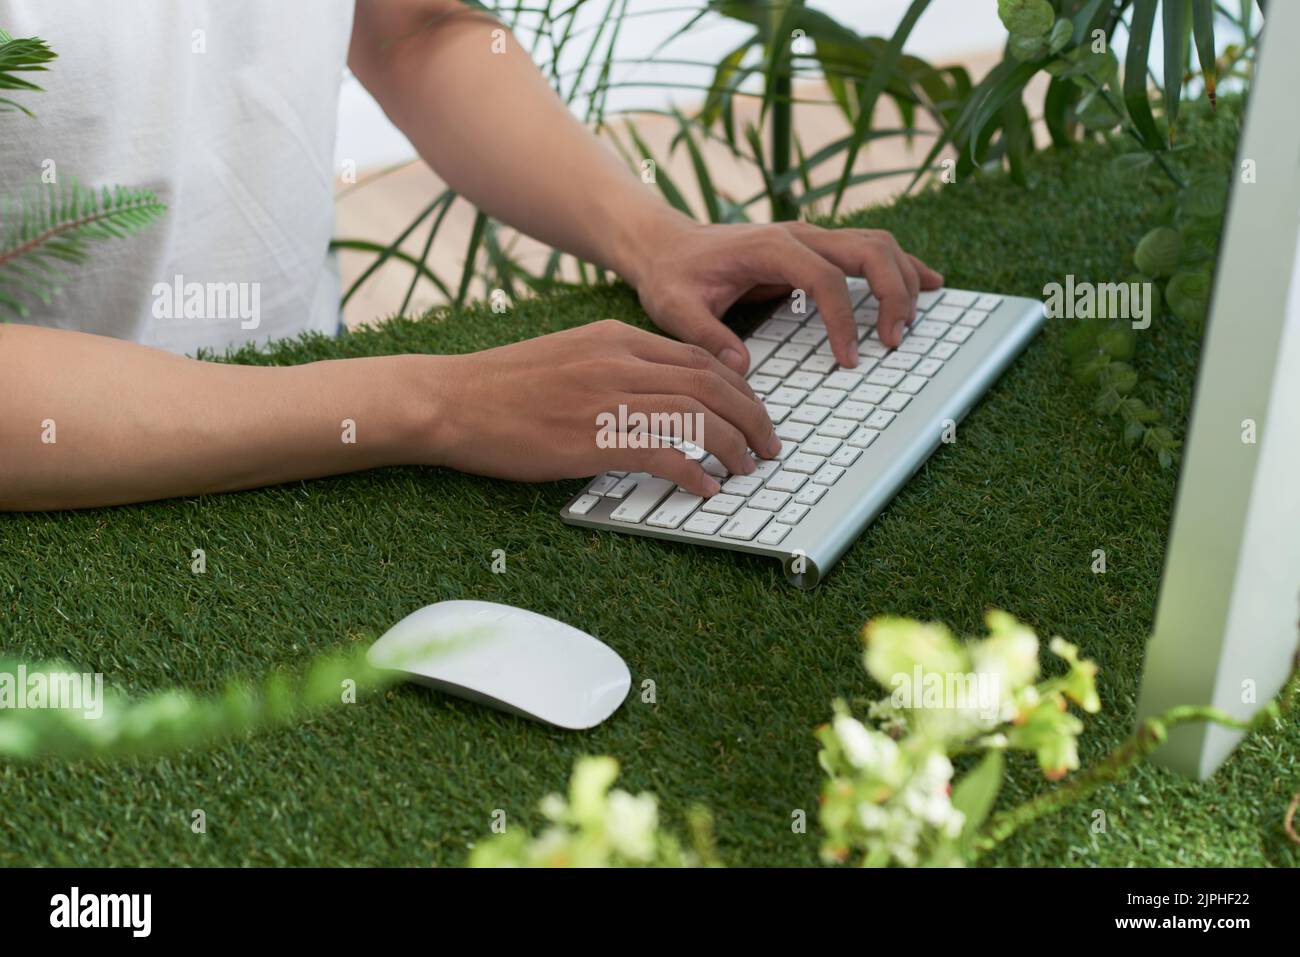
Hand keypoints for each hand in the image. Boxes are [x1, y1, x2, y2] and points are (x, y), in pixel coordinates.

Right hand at [426, 320, 780, 496]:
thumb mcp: (569, 356)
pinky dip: (694, 473)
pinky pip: (664, 454)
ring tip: (748, 469)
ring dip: (734, 446)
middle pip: (712, 384)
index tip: (753, 412)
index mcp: (616, 337)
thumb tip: (659, 395)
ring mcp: (607, 398)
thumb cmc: (503, 386)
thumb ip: (616, 366)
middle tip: (769, 445)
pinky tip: (704, 488)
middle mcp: (619, 360)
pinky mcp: (592, 438)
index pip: (699, 358)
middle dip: (752, 417)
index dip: (739, 388)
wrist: (451, 400)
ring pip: (698, 416)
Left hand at [625, 215, 943, 373]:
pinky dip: (902, 266)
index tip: (849, 359)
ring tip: (908, 325)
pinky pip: (870, 249)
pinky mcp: (816, 247)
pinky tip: (929, 284)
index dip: (844, 319)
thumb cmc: (671, 277)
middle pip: (868, 251)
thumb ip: (706, 337)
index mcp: (769, 247)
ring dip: (903, 280)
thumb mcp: (676, 310)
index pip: (824, 279)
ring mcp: (811, 237)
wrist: (664, 245)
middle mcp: (798, 234)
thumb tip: (742, 369)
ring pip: (877, 245)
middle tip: (894, 342)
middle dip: (893, 294)